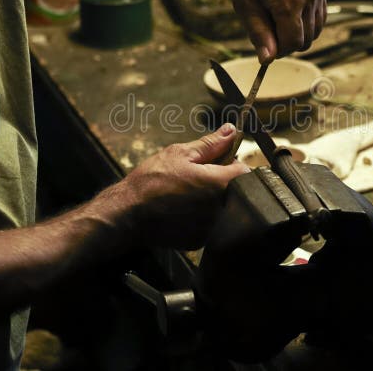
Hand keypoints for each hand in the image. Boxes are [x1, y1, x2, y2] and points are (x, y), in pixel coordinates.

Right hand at [99, 124, 249, 249]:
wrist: (127, 213)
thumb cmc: (151, 181)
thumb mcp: (180, 154)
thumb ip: (210, 144)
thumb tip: (230, 131)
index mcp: (219, 183)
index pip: (245, 171)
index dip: (233, 164)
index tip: (220, 162)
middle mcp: (219, 208)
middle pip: (235, 191)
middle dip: (221, 182)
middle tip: (197, 178)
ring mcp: (210, 227)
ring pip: (222, 209)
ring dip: (211, 201)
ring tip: (186, 195)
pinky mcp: (200, 240)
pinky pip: (209, 225)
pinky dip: (200, 217)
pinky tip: (182, 211)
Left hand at [222, 0, 326, 62]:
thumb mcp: (244, 4)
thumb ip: (258, 33)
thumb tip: (267, 60)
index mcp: (289, 1)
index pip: (292, 43)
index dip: (278, 50)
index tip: (265, 46)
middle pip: (306, 39)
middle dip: (287, 41)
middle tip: (268, 29)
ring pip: (315, 30)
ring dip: (298, 31)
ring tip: (276, 16)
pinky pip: (319, 15)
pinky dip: (306, 20)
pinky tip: (288, 9)